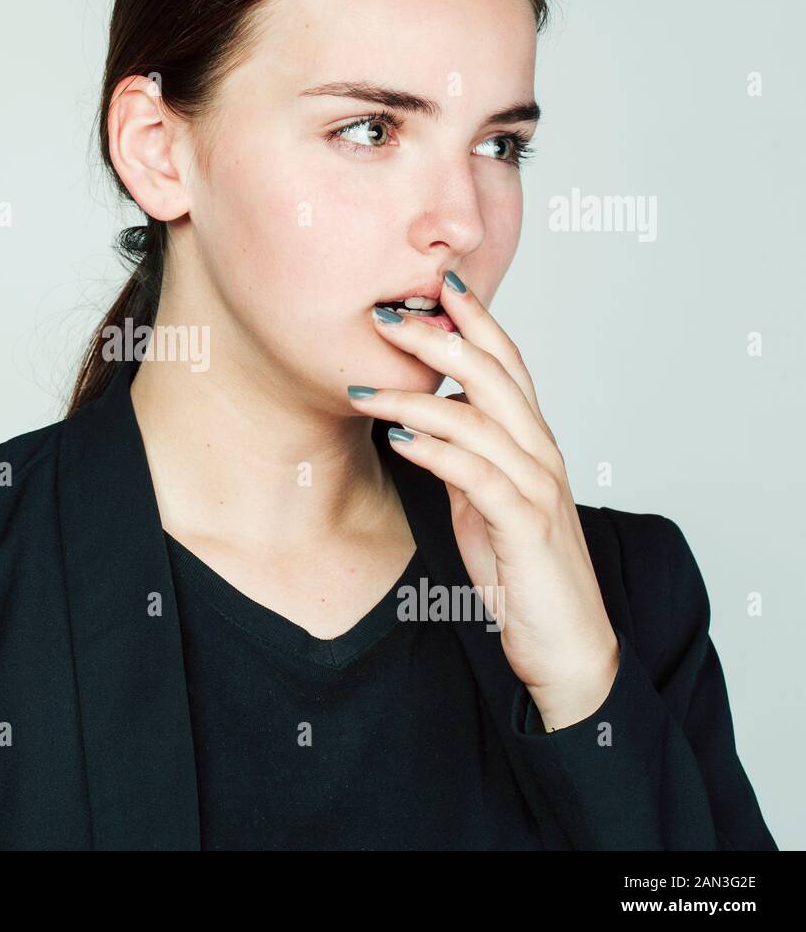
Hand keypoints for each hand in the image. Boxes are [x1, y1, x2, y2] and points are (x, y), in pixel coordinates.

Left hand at [348, 276, 619, 730]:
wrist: (567, 646)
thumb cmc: (523, 573)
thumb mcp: (481, 505)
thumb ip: (462, 460)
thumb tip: (423, 424)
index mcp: (531, 443)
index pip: (506, 363)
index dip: (474, 320)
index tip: (433, 285)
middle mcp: (540, 455)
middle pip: (493, 374)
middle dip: (438, 338)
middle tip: (385, 316)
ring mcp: (538, 489)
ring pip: (480, 420)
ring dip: (416, 398)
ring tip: (363, 389)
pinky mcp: (526, 528)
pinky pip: (479, 477)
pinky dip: (437, 452)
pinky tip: (399, 441)